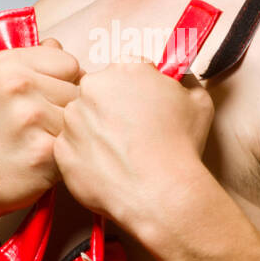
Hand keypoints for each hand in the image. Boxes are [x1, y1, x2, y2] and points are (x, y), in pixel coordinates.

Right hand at [0, 38, 81, 224]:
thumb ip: (32, 60)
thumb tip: (58, 43)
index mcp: (8, 64)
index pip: (70, 63)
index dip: (63, 83)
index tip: (43, 99)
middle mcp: (17, 86)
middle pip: (79, 91)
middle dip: (65, 110)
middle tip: (37, 127)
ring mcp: (31, 119)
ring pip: (79, 120)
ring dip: (65, 135)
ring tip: (37, 142)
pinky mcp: (43, 153)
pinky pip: (75, 147)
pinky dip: (63, 157)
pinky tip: (40, 161)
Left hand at [53, 57, 213, 227]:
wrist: (161, 190)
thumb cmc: (179, 147)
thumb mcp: (198, 102)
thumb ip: (184, 83)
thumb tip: (181, 83)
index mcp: (126, 69)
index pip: (126, 70)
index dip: (137, 89)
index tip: (142, 105)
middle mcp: (93, 88)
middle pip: (99, 93)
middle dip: (112, 109)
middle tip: (132, 132)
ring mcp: (72, 119)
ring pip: (81, 120)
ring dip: (96, 132)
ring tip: (121, 154)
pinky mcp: (62, 149)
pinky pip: (71, 149)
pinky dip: (85, 157)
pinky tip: (109, 167)